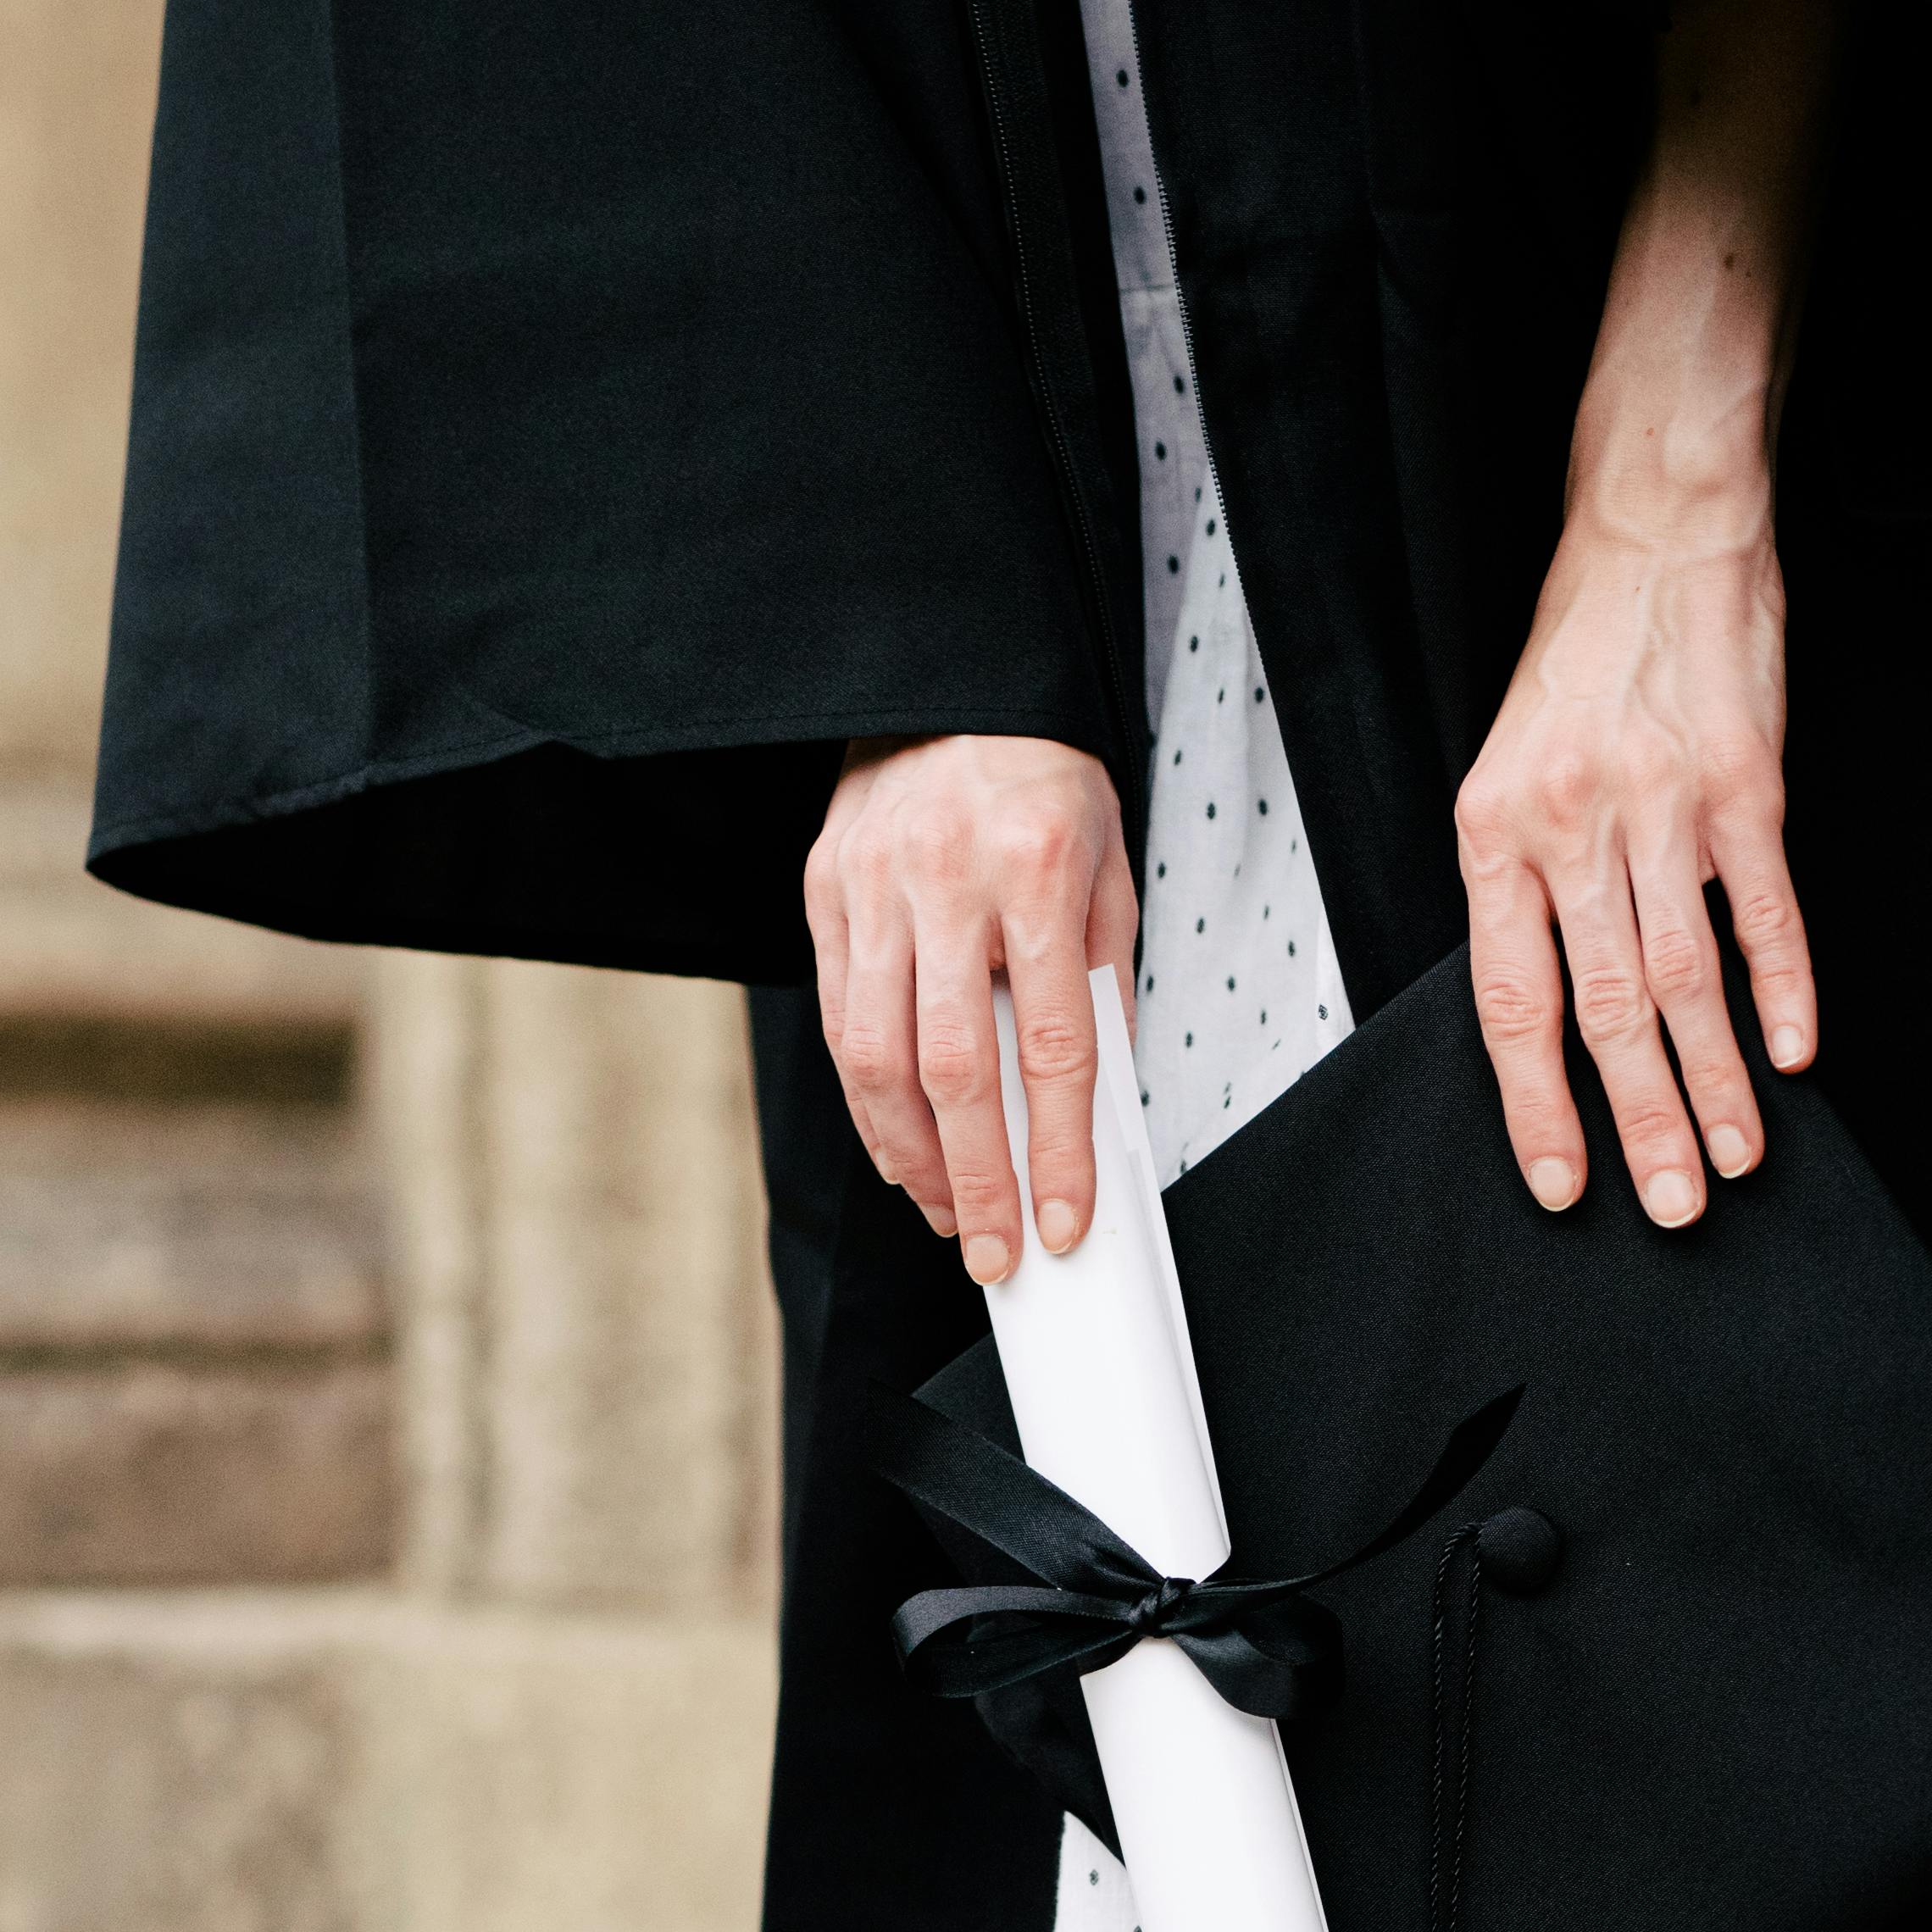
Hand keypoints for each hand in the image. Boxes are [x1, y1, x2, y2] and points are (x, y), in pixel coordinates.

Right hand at [805, 734, 1136, 1280]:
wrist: (952, 680)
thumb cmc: (1040, 775)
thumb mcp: (1106, 863)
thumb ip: (1103, 977)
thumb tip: (1101, 1098)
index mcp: (1038, 871)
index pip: (1051, 1045)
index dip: (1057, 1150)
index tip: (1064, 1222)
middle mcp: (948, 881)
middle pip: (952, 1070)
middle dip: (975, 1180)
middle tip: (994, 1251)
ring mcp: (874, 887)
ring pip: (878, 1058)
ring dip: (912, 1157)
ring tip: (947, 1210)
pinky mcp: (825, 892)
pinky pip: (841, 1022)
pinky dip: (868, 1103)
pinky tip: (900, 1148)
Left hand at [1457, 0, 1837, 1225]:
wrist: (1656, 528)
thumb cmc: (1580, 660)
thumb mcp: (1511, 769)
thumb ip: (1523, 887)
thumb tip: (1549, 1015)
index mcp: (1495, 834)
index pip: (1511, 1002)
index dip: (1537, 1105)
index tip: (1564, 1186)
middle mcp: (1571, 827)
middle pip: (1605, 1011)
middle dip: (1641, 1123)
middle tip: (1671, 1207)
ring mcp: (1662, 806)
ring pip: (1685, 979)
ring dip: (1717, 1082)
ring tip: (1737, 1157)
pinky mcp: (1745, 783)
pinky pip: (1763, 909)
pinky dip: (1782, 987)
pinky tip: (1794, 1053)